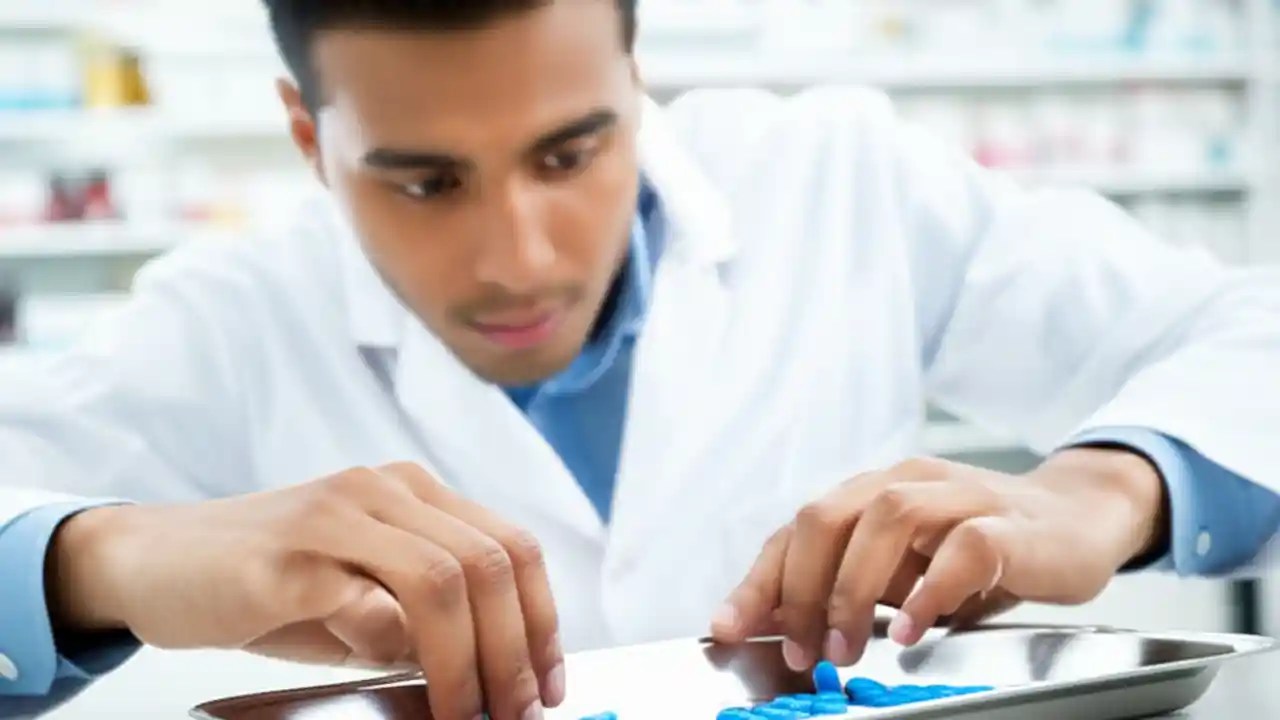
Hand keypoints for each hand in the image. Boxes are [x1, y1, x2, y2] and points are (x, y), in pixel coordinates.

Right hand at [47, 463, 561, 719]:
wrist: (154, 560)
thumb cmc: (270, 582)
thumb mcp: (363, 591)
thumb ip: (425, 616)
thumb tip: (492, 669)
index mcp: (412, 492)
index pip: (511, 547)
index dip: (542, 620)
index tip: (547, 682)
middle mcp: (381, 490)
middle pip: (488, 563)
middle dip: (515, 650)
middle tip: (513, 711)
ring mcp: (333, 517)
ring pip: (442, 579)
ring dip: (466, 660)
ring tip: (464, 710)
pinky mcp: (284, 560)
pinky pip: (362, 602)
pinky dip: (387, 645)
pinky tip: (378, 667)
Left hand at [710, 450, 1165, 669]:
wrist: (1077, 518)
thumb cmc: (979, 548)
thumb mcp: (903, 568)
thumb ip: (850, 584)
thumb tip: (784, 625)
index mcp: (870, 491)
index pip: (798, 529)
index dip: (760, 580)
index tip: (730, 628)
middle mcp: (905, 482)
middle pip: (827, 517)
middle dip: (801, 589)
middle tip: (803, 651)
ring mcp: (958, 495)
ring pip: (886, 519)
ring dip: (855, 590)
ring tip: (847, 648)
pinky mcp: (1009, 523)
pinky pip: (965, 546)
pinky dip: (931, 589)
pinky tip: (915, 629)